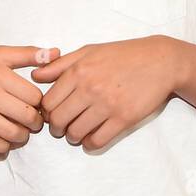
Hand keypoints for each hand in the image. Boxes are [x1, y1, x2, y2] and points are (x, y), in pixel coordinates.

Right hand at [0, 44, 59, 155]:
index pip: (34, 97)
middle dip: (35, 122)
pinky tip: (5, 141)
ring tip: (21, 131)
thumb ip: (28, 54)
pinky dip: (3, 147)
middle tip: (34, 121)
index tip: (38, 105)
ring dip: (22, 136)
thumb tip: (57, 53)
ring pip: (11, 133)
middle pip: (26, 116)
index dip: (41, 104)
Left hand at [31, 37, 177, 149]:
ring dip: (73, 136)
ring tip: (77, 131)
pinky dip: (90, 143)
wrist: (160, 61)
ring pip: (75, 133)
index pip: (48, 102)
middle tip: (62, 126)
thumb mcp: (88, 51)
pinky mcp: (124, 118)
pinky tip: (92, 137)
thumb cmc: (122, 55)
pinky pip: (97, 141)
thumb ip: (60, 64)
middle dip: (56, 128)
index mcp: (78, 71)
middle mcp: (90, 88)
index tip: (52, 113)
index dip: (46, 112)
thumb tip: (35, 76)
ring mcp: (107, 105)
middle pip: (58, 120)